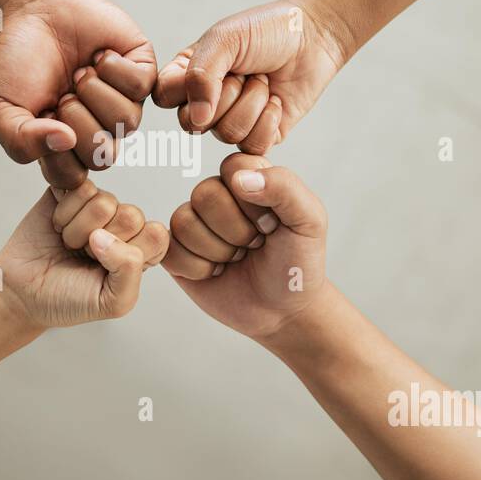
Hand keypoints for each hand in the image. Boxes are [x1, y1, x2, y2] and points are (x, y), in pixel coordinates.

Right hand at [0, 0, 157, 188]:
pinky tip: (99, 56)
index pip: (72, 177)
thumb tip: (63, 142)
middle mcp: (99, 131)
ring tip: (79, 72)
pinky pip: (140, 87)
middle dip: (77, 119)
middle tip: (62, 92)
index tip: (41, 116)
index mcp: (65, 147)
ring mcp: (122, 104)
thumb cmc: (19, 59)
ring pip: (126, 122)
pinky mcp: (141, 74)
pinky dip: (113, 68)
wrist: (37, 7)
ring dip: (94, 91)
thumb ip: (20, 140)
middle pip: (103, 154)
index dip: (55, 150)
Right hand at [0, 180, 168, 329]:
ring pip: (105, 201)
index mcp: (140, 252)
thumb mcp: (112, 302)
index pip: (157, 235)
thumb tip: (107, 236)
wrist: (21, 292)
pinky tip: (58, 227)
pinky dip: (64, 213)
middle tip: (83, 256)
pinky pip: (80, 188)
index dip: (130, 252)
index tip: (106, 270)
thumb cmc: (68, 299)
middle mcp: (122, 226)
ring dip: (78, 230)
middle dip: (100, 242)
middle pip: (132, 215)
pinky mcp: (72, 192)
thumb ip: (129, 272)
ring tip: (69, 243)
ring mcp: (97, 207)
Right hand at [153, 0, 349, 153]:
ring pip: (226, 134)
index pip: (164, 98)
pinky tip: (276, 100)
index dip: (186, 89)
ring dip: (252, 103)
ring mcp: (231, 121)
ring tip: (263, 81)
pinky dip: (268, 120)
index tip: (213, 67)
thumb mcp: (225, 39)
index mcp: (187, 75)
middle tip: (244, 71)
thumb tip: (198, 119)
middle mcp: (205, 102)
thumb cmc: (266, 31)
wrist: (313, 37)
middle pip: (194, 123)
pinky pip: (252, 146)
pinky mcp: (259, 136)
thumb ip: (200, 75)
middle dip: (227, 94)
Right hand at [162, 153, 326, 340]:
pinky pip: (171, 250)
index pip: (233, 168)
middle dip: (235, 231)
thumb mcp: (309, 221)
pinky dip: (199, 269)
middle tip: (254, 245)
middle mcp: (218, 194)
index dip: (253, 202)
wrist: (282, 311)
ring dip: (218, 251)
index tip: (273, 224)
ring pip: (184, 222)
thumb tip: (239, 179)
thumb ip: (284, 187)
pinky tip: (217, 272)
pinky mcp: (178, 252)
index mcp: (250, 178)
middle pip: (204, 194)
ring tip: (237, 258)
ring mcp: (196, 223)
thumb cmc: (297, 263)